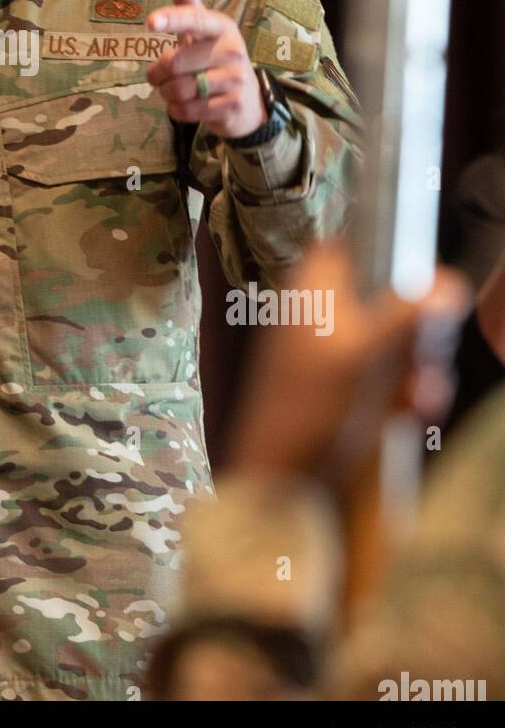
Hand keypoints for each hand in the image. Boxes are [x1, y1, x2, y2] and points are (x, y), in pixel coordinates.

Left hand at [145, 0, 266, 138]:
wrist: (246, 100)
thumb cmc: (212, 55)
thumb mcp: (200, 25)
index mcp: (220, 25)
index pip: (193, 19)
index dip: (171, 20)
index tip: (151, 23)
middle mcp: (231, 49)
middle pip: (173, 64)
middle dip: (158, 75)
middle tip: (163, 76)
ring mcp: (235, 79)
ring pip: (178, 90)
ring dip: (167, 94)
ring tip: (179, 90)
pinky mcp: (232, 106)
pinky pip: (187, 111)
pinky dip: (178, 111)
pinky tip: (189, 105)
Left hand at [226, 237, 471, 475]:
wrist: (278, 482)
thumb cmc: (310, 408)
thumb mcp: (362, 354)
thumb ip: (404, 314)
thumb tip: (449, 279)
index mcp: (312, 289)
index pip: (341, 245)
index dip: (379, 250)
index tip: (418, 271)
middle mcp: (318, 315)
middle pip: (380, 297)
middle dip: (414, 326)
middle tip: (426, 352)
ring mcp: (328, 355)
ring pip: (387, 341)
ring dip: (414, 366)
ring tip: (421, 395)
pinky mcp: (340, 392)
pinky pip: (381, 380)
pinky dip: (401, 393)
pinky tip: (413, 413)